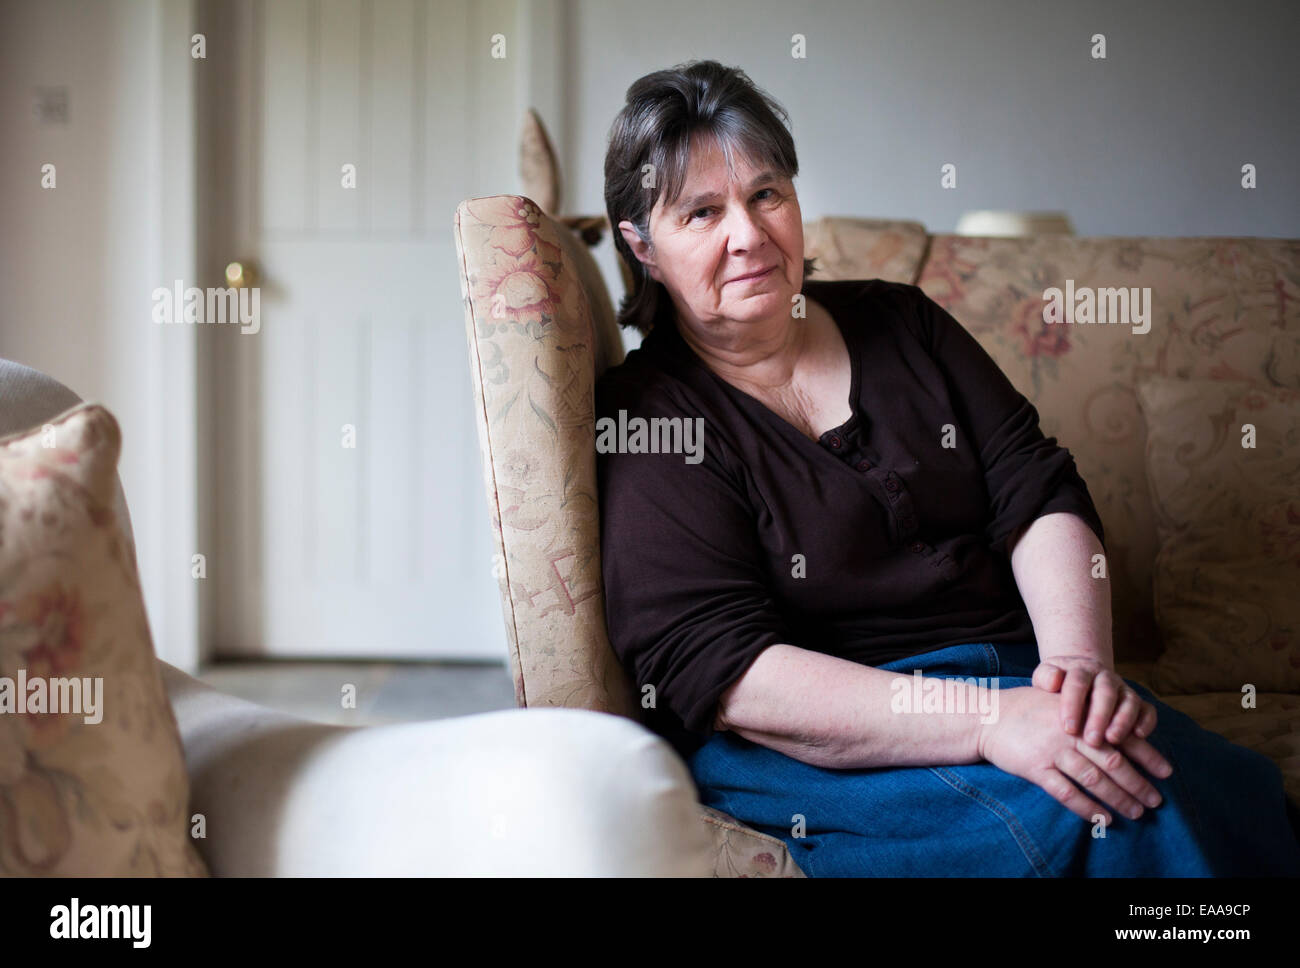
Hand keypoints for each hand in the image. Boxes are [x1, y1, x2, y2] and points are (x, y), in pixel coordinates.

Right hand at [977, 686, 1171, 823]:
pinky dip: (1086, 808)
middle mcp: (1070, 732)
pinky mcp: (1035, 768)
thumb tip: (1121, 735)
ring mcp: (1052, 751)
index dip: (1147, 755)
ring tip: (1135, 813)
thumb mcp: (1059, 701)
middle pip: (1113, 761)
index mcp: (1081, 714)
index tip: (1166, 773)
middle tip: (1155, 801)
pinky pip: (1066, 792)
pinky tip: (1101, 818)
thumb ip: (1088, 714)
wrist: (986, 715)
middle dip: (1138, 783)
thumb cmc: (1026, 708)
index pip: (1122, 736)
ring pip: (1093, 779)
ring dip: (1118, 798)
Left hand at [1032, 654, 1157, 747]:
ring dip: (1122, 721)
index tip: (1068, 728)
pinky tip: (1139, 735)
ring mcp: (1123, 689)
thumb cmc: (1057, 685)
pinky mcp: (1139, 702)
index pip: (1078, 683)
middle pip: (1105, 693)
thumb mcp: (1045, 677)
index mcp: (1081, 669)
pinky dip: (1146, 721)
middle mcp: (1105, 677)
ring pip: (1129, 701)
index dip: (1074, 705)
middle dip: (1099, 717)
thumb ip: (1045, 677)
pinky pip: (1148, 710)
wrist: (1078, 678)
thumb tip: (1053, 681)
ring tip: (1112, 740)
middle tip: (1092, 740)